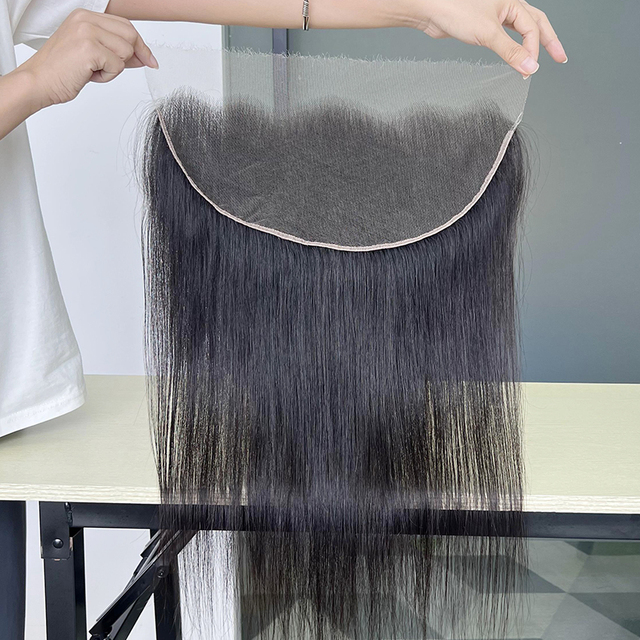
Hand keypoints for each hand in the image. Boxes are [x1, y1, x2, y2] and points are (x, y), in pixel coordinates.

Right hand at [19, 8, 156, 108]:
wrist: (39, 81)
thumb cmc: (61, 70)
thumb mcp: (91, 54)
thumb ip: (115, 50)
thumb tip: (142, 56)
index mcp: (85, 16)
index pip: (125, 25)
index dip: (140, 45)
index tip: (150, 60)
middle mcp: (86, 19)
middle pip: (130, 35)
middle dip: (134, 56)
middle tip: (120, 68)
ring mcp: (87, 32)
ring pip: (126, 52)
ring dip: (115, 68)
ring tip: (93, 70)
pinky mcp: (90, 49)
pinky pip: (117, 66)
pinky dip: (108, 76)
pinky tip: (89, 75)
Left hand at [408, 0, 566, 76]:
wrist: (430, 10)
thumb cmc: (455, 10)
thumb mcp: (488, 33)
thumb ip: (510, 51)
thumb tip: (529, 66)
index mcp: (513, 2)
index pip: (532, 29)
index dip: (534, 50)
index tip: (530, 69)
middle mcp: (507, 5)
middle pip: (535, 24)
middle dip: (548, 41)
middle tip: (560, 57)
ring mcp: (495, 15)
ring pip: (520, 30)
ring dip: (530, 45)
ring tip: (538, 59)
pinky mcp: (483, 25)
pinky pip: (504, 36)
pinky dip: (512, 46)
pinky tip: (514, 54)